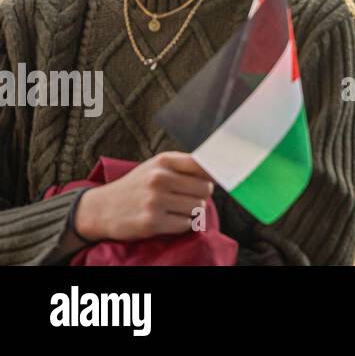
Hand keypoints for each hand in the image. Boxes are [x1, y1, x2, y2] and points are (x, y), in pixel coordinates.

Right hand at [74, 152, 213, 242]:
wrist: (100, 209)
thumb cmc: (136, 186)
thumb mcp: (156, 167)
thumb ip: (185, 166)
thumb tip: (219, 168)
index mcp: (164, 160)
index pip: (204, 164)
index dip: (216, 173)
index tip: (225, 177)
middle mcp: (160, 178)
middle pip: (206, 188)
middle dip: (201, 195)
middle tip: (188, 197)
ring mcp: (155, 201)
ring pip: (198, 207)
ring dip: (191, 211)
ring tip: (175, 208)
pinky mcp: (151, 222)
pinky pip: (185, 224)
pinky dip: (181, 224)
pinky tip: (167, 219)